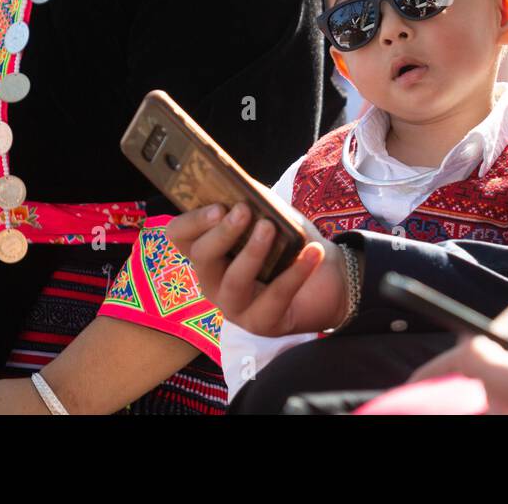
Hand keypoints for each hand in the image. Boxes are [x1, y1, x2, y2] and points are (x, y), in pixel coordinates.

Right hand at [165, 203, 350, 336]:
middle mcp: (213, 280)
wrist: (327, 278)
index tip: (219, 206)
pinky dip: (295, 272)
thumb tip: (241, 184)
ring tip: (270, 228)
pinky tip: (312, 252)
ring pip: (233, 281)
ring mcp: (234, 306)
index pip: (180, 235)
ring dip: (252, 252)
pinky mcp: (262, 323)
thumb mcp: (271, 214)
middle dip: (222, 233)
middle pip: (202, 257)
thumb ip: (255, 199)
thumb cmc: (288, 243)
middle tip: (243, 211)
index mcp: (208, 249)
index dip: (193, 220)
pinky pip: (275, 297)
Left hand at [409, 276, 507, 413]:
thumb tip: (487, 339)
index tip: (415, 372)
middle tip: (423, 390)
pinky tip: (502, 387)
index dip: (440, 368)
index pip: (473, 376)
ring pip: (507, 411)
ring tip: (461, 385)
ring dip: (486, 395)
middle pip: (484, 405)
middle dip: (456, 391)